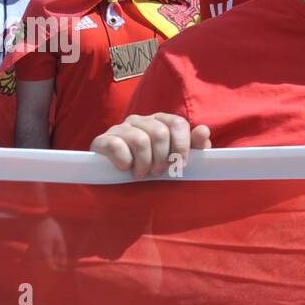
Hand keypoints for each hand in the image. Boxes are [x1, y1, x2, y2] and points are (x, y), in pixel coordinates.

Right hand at [90, 112, 211, 177]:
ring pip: (140, 140)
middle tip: (158, 172)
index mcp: (161, 121)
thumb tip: (203, 130)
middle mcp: (141, 120)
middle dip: (162, 158)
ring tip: (142, 174)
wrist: (117, 184)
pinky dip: (124, 161)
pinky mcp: (102, 140)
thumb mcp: (176, 159)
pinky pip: (115, 145)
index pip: (177, 123)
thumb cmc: (152, 167)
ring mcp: (120, 128)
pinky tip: (125, 169)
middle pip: (159, 133)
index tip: (181, 164)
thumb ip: (195, 146)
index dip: (182, 146)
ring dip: (144, 163)